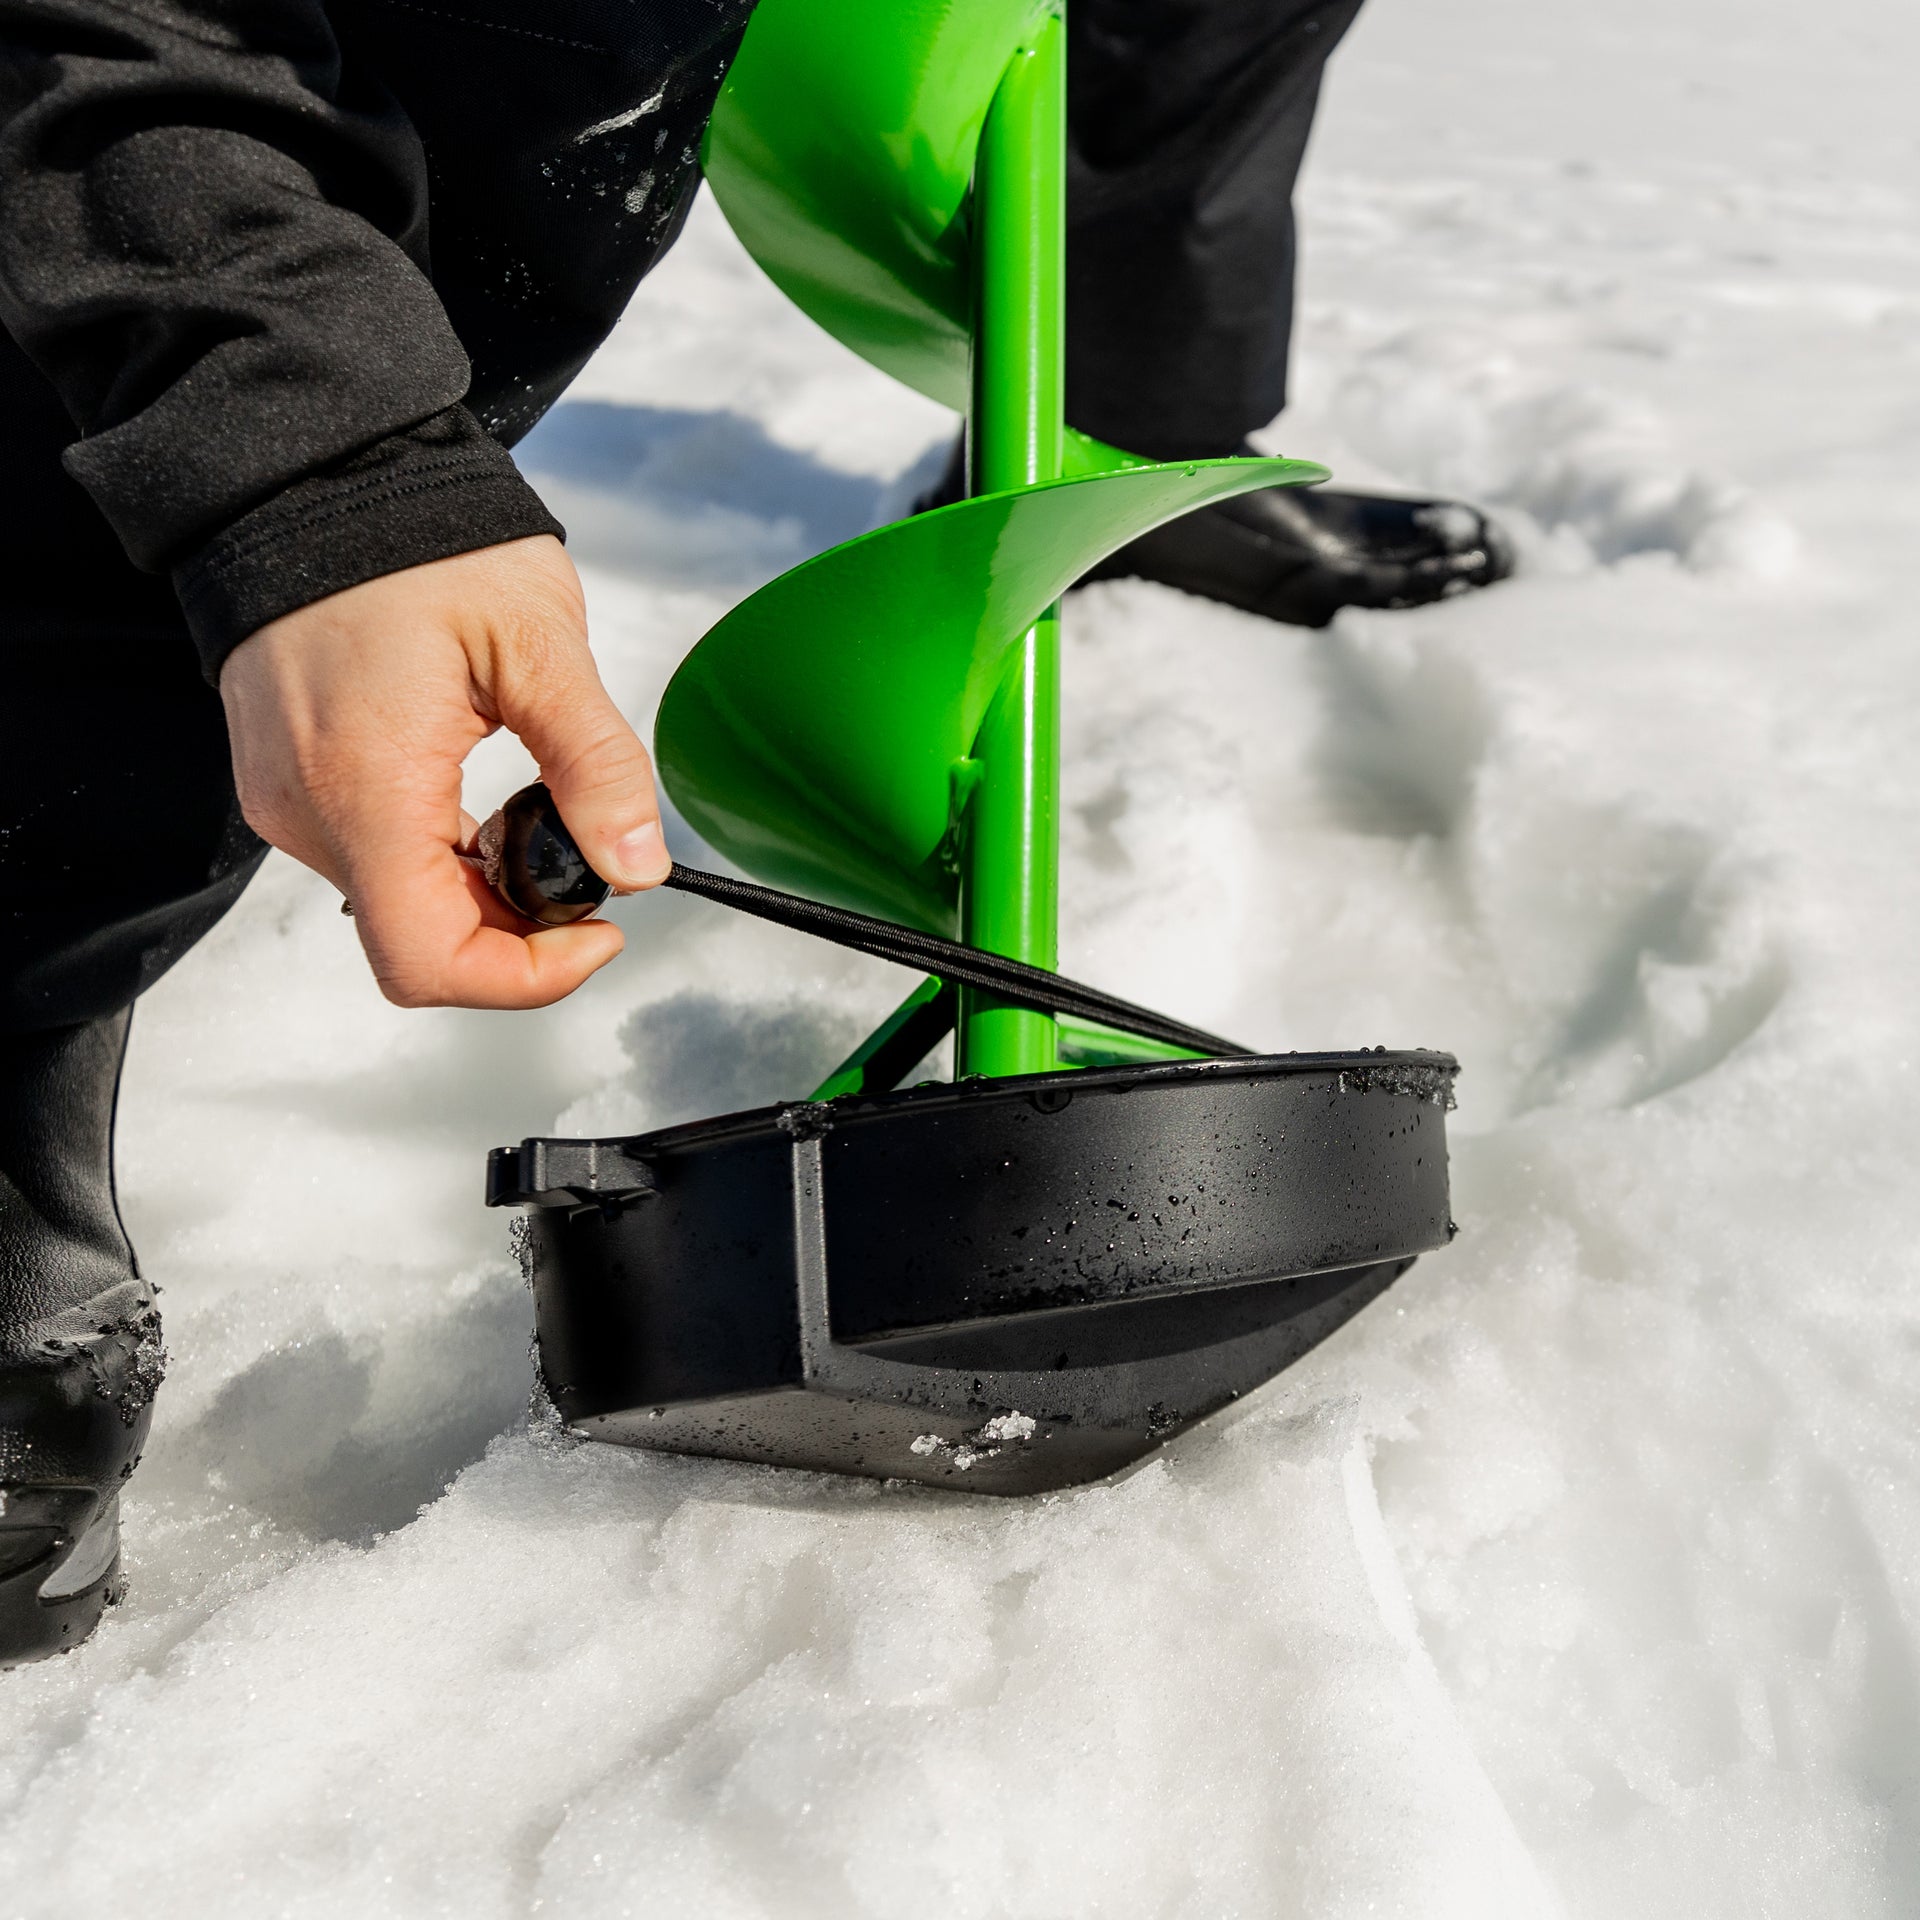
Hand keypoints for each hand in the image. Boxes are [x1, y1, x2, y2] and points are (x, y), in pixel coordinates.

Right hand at [219, 535, 669, 1008]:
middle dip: (518, 928)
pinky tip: (483, 794)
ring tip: (535, 807)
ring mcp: (289, 799)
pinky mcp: (290, 780)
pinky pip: (374, 854)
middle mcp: (308, 812)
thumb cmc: (417, 539)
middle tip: (583, 857)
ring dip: (482, 888)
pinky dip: (441, 853)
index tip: (597, 931)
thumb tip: (639, 866)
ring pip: (399, 904)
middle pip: (419, 942)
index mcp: (364, 786)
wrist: (316, 471)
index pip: (428, 960)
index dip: (525, 977)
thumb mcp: (539, 643)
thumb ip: (597, 765)